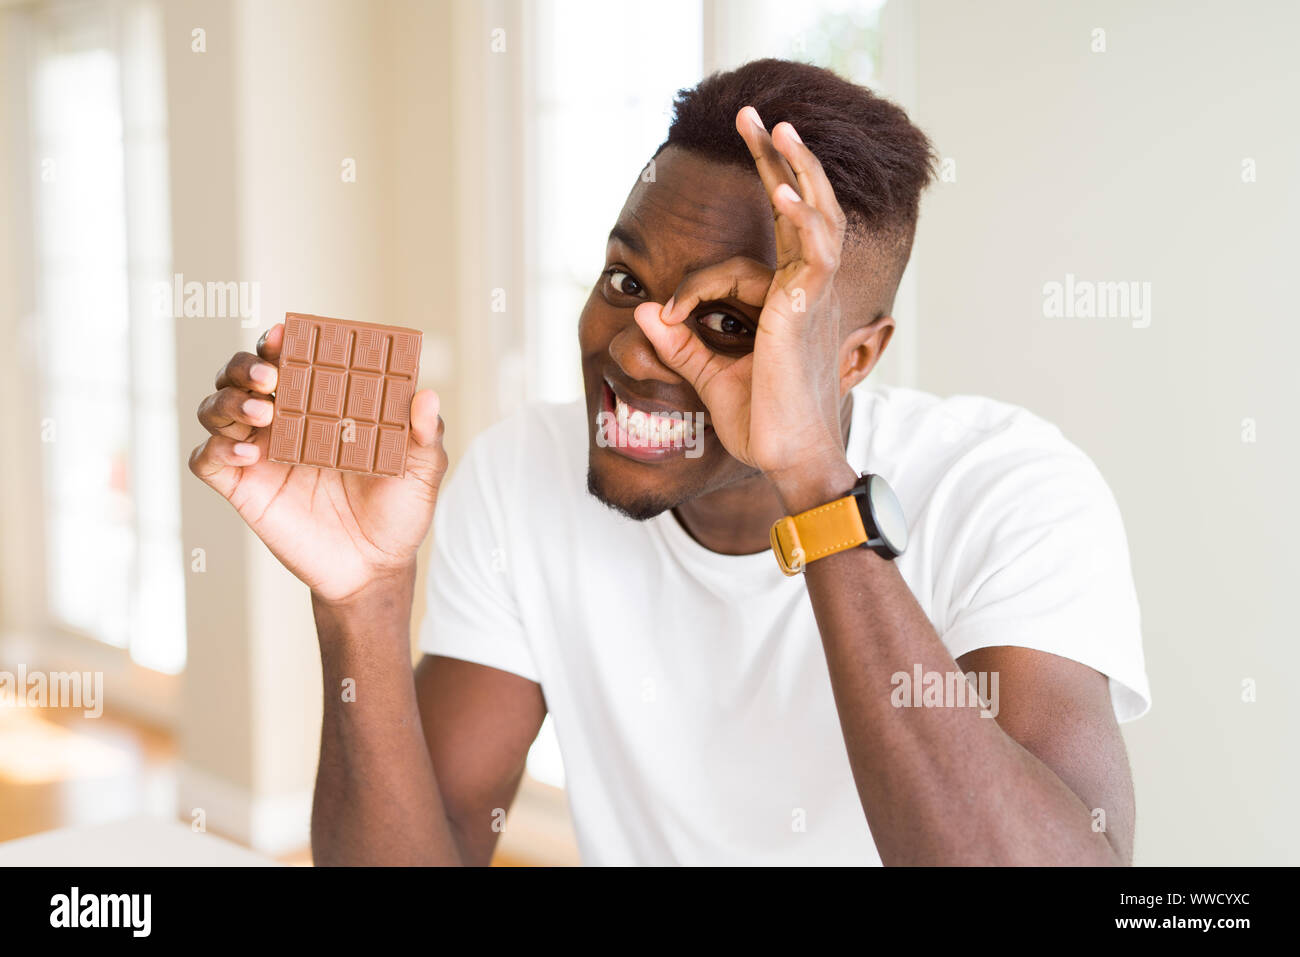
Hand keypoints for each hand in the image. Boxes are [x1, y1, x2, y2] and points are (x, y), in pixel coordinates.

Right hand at [189, 322, 447, 603]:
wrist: (375, 568)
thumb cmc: (398, 512)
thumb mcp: (422, 471)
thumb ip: (425, 434)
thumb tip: (427, 394)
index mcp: (321, 405)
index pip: (288, 359)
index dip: (278, 341)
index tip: (284, 334)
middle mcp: (283, 422)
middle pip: (242, 375)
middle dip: (246, 365)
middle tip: (272, 377)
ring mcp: (259, 454)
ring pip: (215, 407)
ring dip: (229, 400)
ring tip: (262, 413)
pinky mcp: (242, 488)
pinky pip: (207, 460)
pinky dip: (216, 449)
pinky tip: (248, 455)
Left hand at [633, 105, 849, 488]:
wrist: (788, 462)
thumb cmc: (762, 425)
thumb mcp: (710, 377)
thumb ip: (679, 343)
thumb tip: (645, 310)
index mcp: (783, 305)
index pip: (748, 259)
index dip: (696, 284)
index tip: (666, 319)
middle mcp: (801, 293)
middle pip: (797, 210)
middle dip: (777, 161)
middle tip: (755, 116)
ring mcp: (807, 299)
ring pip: (812, 218)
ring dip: (794, 169)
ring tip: (775, 127)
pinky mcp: (804, 312)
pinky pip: (808, 254)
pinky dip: (798, 219)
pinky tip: (782, 190)